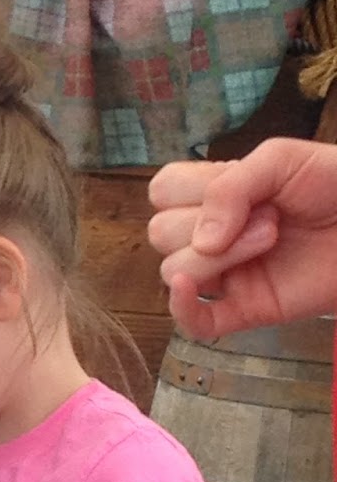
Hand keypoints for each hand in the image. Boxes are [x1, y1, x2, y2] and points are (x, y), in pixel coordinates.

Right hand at [148, 139, 336, 340]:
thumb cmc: (333, 183)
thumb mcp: (279, 159)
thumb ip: (228, 187)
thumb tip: (198, 244)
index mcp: (215, 195)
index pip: (162, 190)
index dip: (185, 189)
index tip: (234, 185)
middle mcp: (212, 234)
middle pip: (161, 232)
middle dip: (208, 222)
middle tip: (267, 216)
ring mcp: (226, 274)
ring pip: (173, 271)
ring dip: (222, 253)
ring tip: (271, 240)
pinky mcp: (244, 309)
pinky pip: (194, 323)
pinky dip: (182, 307)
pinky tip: (186, 289)